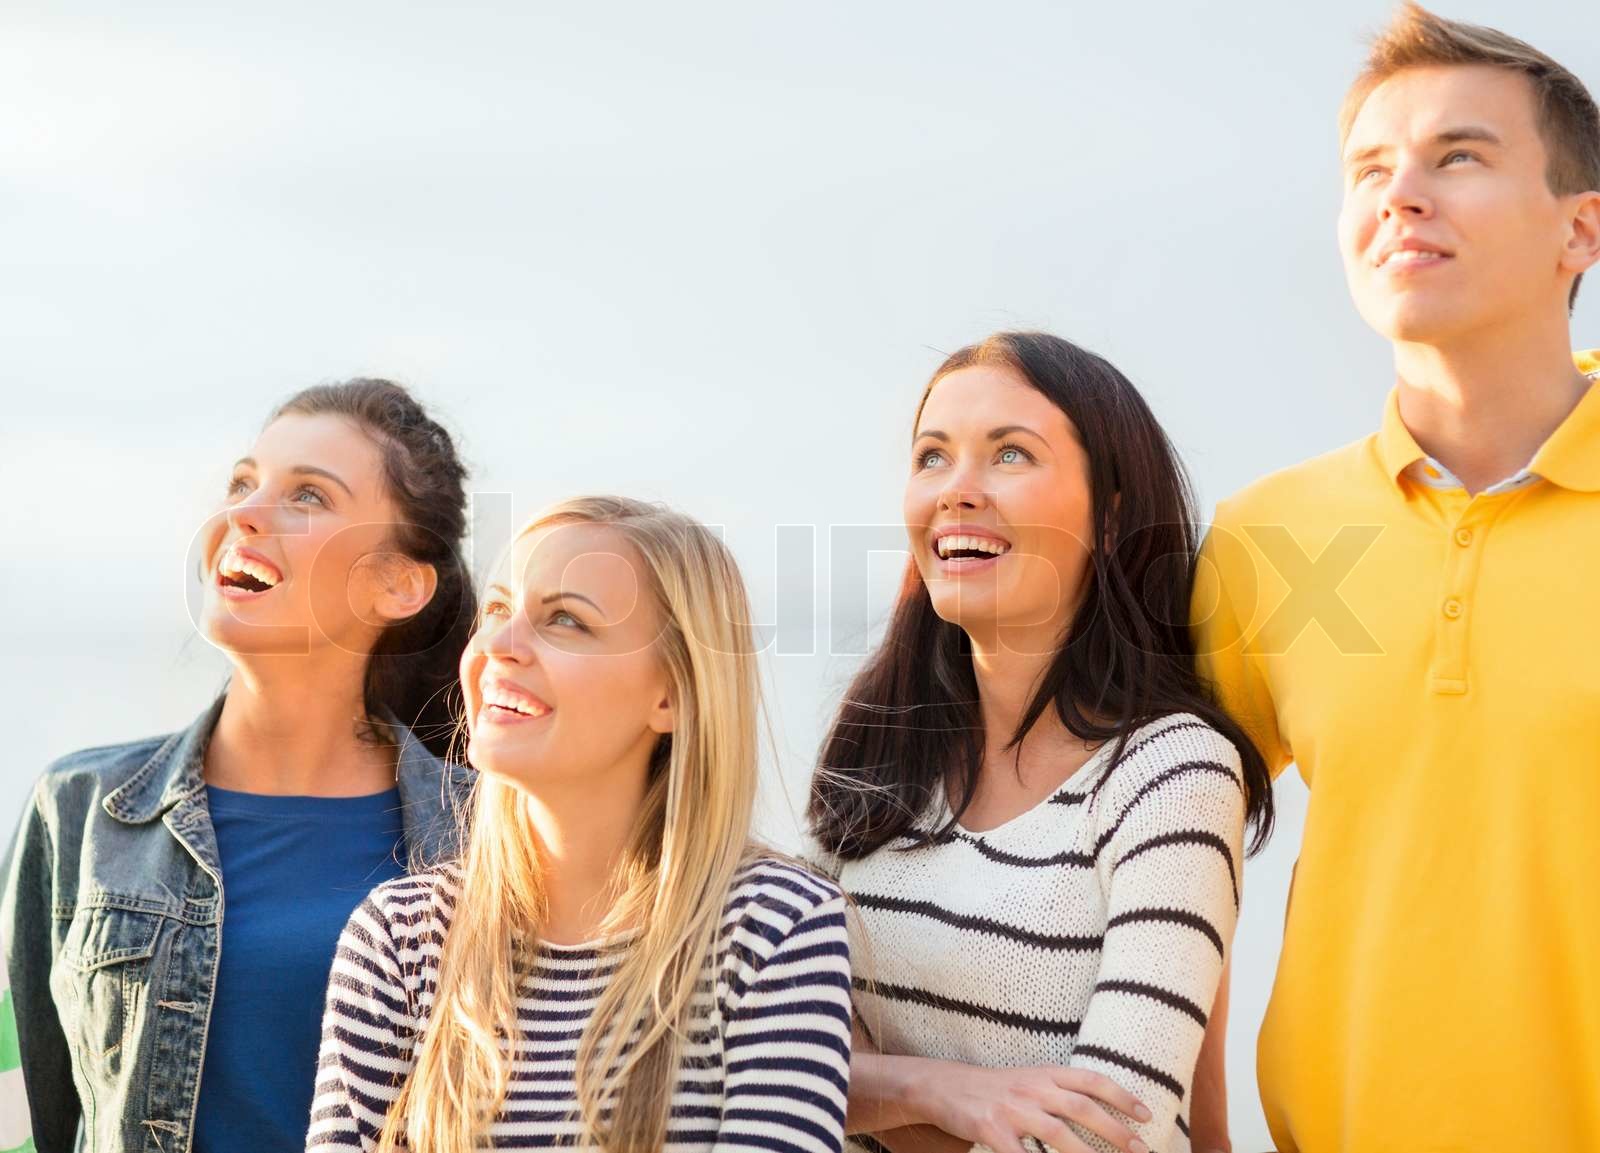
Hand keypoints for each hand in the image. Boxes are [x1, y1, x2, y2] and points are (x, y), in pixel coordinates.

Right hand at [913, 1061, 1152, 1152]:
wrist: (944, 1087)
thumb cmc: (994, 1089)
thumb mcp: (1028, 1080)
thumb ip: (1058, 1092)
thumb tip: (1097, 1113)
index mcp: (1044, 1073)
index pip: (1091, 1080)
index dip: (1122, 1096)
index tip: (1146, 1115)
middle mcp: (1032, 1087)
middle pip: (1081, 1107)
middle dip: (1115, 1130)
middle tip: (1140, 1149)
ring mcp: (1012, 1109)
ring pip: (1058, 1133)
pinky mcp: (991, 1130)